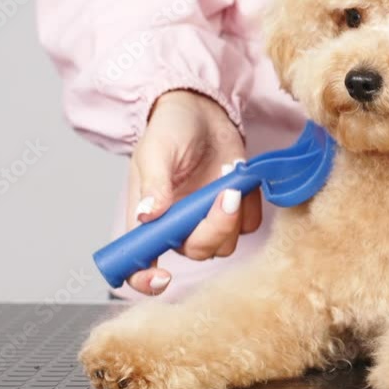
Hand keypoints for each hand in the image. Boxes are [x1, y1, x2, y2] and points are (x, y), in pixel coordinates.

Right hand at [124, 90, 261, 294]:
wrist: (202, 109)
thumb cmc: (170, 129)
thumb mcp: (156, 152)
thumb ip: (154, 185)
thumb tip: (147, 216)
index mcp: (149, 219)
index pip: (139, 262)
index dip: (146, 279)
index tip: (162, 277)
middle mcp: (178, 226)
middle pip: (197, 252)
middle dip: (213, 229)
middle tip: (223, 193)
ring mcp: (207, 219)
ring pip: (226, 243)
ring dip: (232, 215)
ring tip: (228, 176)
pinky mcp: (235, 209)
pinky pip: (248, 224)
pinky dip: (248, 203)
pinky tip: (238, 175)